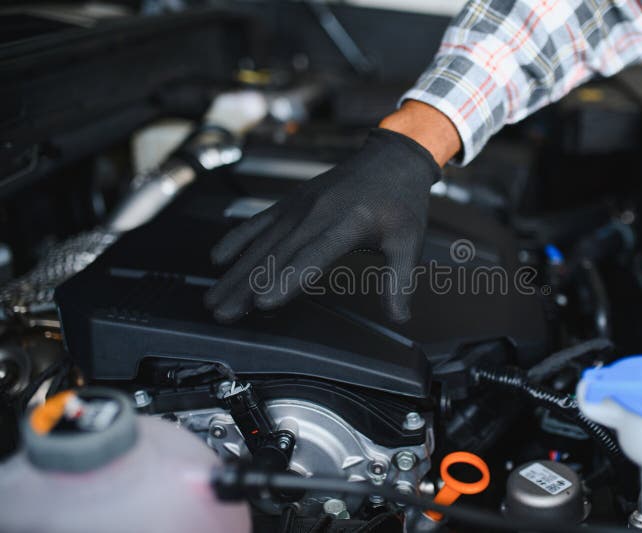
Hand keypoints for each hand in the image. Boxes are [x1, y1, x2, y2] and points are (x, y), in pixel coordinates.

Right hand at [205, 128, 442, 322]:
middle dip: (247, 286)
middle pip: (277, 255)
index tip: (263, 302)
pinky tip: (218, 259)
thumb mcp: (409, 241)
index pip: (312, 256)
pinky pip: (258, 222)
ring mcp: (299, 206)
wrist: (391, 158)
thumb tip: (400, 318)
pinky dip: (237, 240)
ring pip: (262, 243)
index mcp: (347, 224)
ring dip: (236, 273)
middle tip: (223, 314)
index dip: (287, 279)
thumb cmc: (401, 203)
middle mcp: (316, 213)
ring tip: (214, 299)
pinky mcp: (290, 202)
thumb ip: (400, 280)